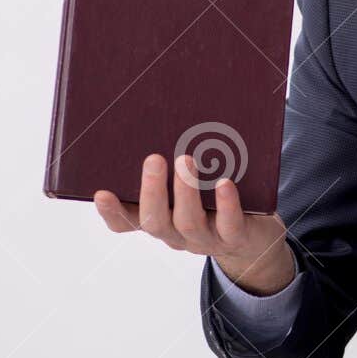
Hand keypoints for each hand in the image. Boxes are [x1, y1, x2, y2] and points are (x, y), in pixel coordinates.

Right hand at [93, 153, 295, 295]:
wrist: (255, 239)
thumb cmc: (213, 202)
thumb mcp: (186, 188)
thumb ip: (169, 167)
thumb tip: (155, 118)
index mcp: (159, 219)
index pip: (126, 222)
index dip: (112, 211)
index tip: (101, 192)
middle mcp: (176, 234)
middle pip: (155, 221)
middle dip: (152, 191)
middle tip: (153, 159)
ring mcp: (206, 239)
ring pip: (188, 223)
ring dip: (185, 192)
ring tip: (186, 161)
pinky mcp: (236, 237)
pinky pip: (229, 225)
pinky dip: (226, 205)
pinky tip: (224, 183)